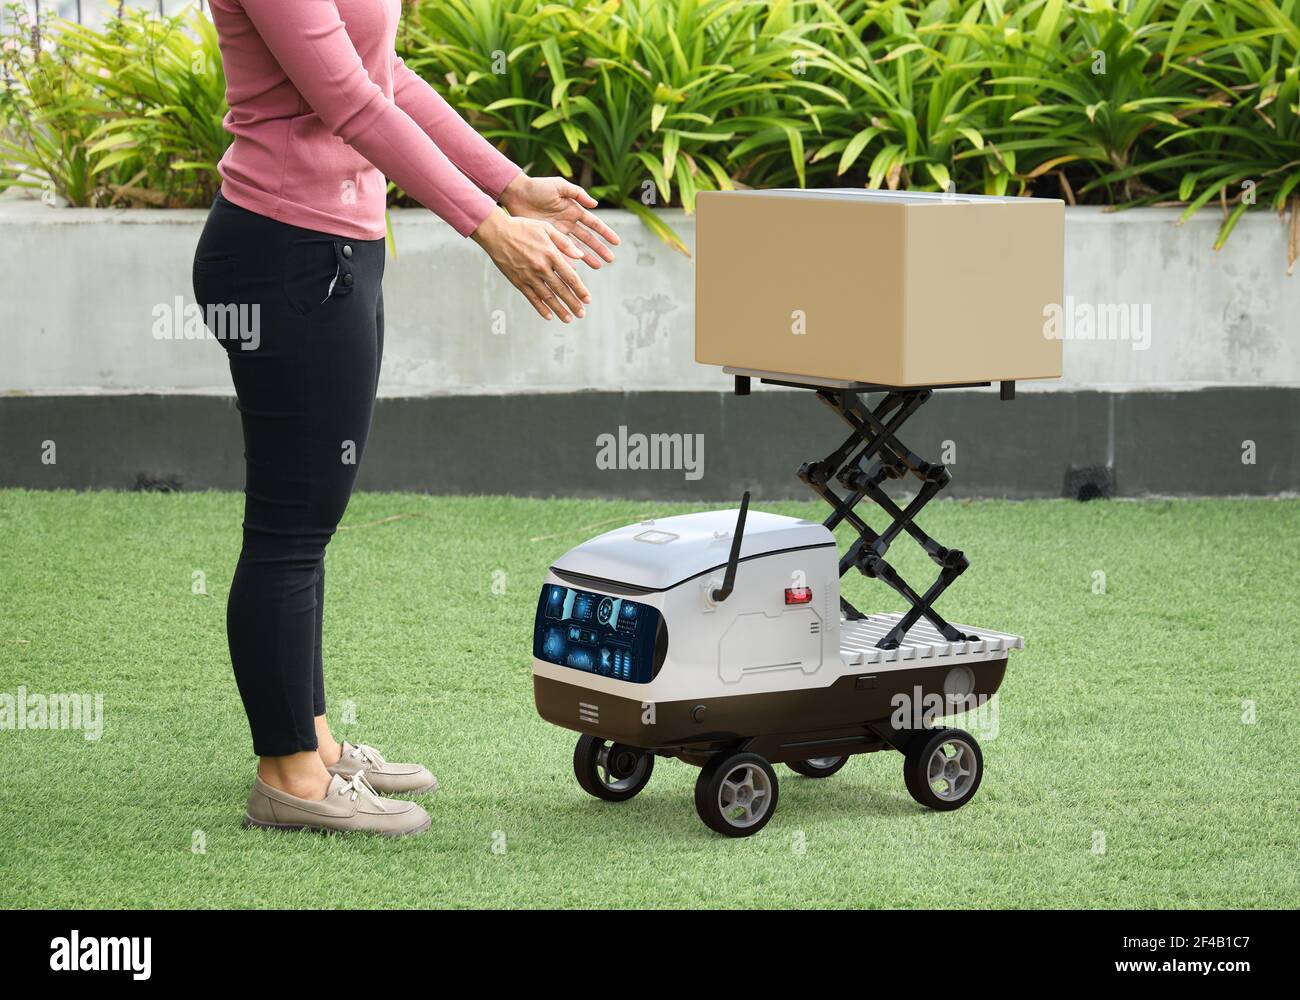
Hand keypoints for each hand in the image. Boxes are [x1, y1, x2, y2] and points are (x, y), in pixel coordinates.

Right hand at [471, 209, 590, 321]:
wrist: (496, 232)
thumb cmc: (523, 227)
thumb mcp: (546, 229)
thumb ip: (564, 243)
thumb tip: (581, 256)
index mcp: (551, 254)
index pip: (570, 277)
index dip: (580, 290)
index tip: (588, 300)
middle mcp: (541, 268)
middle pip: (561, 290)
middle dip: (572, 303)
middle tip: (581, 314)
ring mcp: (529, 276)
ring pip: (547, 297)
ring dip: (559, 309)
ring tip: (568, 319)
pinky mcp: (518, 281)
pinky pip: (531, 297)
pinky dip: (540, 308)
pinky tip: (549, 316)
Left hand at [499, 174, 619, 269]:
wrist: (516, 194)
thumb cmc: (538, 187)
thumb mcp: (560, 186)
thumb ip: (578, 193)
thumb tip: (595, 204)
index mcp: (574, 210)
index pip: (594, 224)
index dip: (606, 233)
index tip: (616, 242)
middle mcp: (568, 223)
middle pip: (588, 239)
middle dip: (600, 249)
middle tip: (610, 260)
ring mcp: (558, 232)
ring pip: (576, 248)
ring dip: (587, 257)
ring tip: (598, 266)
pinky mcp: (547, 238)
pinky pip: (559, 252)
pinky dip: (567, 260)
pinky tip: (575, 269)